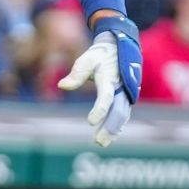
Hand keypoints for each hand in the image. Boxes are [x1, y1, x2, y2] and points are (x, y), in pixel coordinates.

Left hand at [58, 16, 141, 146]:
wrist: (119, 47)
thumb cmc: (99, 54)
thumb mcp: (86, 60)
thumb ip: (76, 74)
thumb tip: (61, 86)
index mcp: (110, 78)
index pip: (106, 97)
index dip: (99, 111)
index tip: (90, 122)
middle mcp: (121, 88)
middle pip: (118, 112)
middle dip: (109, 128)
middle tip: (98, 142)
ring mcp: (126, 93)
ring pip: (122, 115)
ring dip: (113, 129)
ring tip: (102, 142)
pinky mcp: (126, 97)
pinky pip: (123, 113)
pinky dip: (117, 124)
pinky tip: (110, 135)